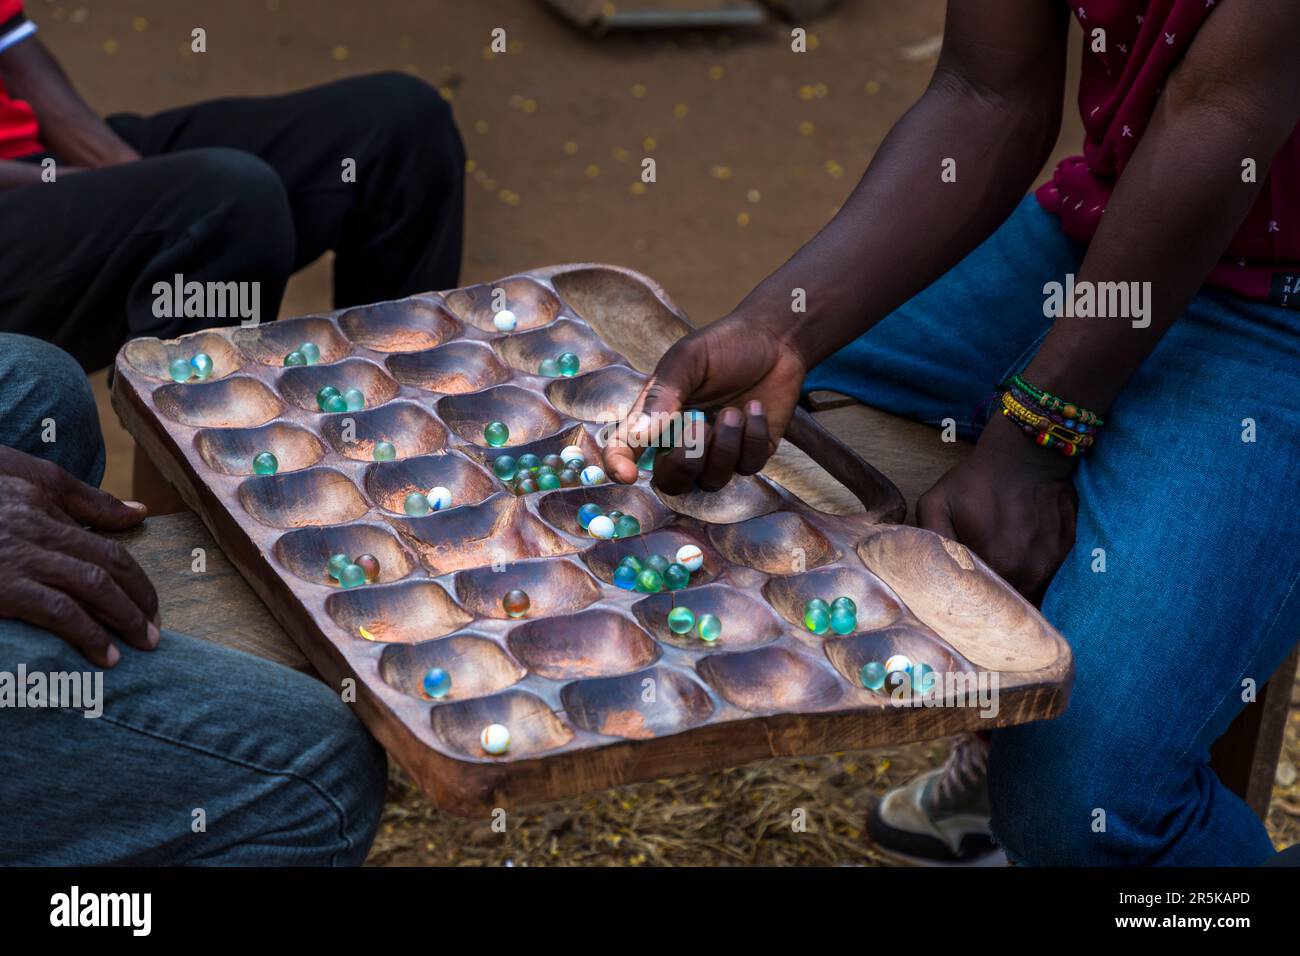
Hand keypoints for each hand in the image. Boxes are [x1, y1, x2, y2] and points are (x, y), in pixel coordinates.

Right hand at [0, 447, 157, 665]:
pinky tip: (103, 654)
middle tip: (155, 632)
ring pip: (91, 587)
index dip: (135, 577)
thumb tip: (138, 514)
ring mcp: (18, 557)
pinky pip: (57, 611)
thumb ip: (82, 498)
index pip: (106, 543)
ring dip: (124, 618)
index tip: (150, 602)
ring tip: (141, 644)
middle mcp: (36, 527)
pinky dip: (88, 633)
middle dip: (139, 600)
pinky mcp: (2, 587)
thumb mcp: (23, 476)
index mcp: (43, 500)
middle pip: (108, 565)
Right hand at [602, 311, 807, 493]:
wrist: (774, 340)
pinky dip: (752, 437)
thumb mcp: (687, 360)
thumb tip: (639, 434)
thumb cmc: (723, 346)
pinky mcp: (751, 454)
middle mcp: (683, 442)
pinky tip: (756, 408)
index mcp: (656, 417)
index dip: (619, 467)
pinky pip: (747, 467)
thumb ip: (662, 395)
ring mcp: (718, 453)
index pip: (626, 449)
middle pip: (671, 482)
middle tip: (700, 425)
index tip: (628, 474)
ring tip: (734, 410)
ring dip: (724, 446)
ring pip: (711, 481)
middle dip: (685, 463)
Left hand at [916, 414, 1077, 602]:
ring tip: (999, 570)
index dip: (970, 605)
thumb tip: (925, 572)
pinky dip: (1034, 571)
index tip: (960, 599)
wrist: (1027, 453)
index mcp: (996, 563)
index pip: (983, 606)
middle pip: (1008, 603)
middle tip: (977, 589)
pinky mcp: (1068, 551)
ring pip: (1030, 591)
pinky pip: (1050, 575)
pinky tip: (1021, 553)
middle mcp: (1030, 570)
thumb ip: (929, 540)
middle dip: (992, 602)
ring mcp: (1053, 562)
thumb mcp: (937, 502)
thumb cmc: (977, 479)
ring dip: (1015, 587)